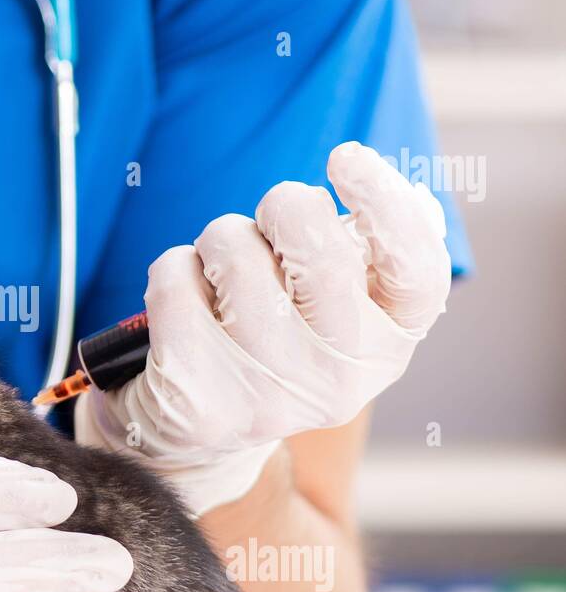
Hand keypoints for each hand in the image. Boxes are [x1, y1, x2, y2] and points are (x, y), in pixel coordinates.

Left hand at [76, 142, 451, 515]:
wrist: (196, 434)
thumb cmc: (274, 340)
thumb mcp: (337, 309)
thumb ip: (370, 256)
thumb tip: (402, 197)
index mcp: (388, 348)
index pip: (418, 273)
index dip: (387, 205)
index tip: (346, 157)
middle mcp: (338, 382)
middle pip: (321, 253)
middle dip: (285, 206)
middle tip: (272, 212)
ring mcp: (265, 396)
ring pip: (236, 255)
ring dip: (222, 238)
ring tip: (222, 269)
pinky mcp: (196, 399)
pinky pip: (175, 282)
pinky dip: (173, 270)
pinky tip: (185, 300)